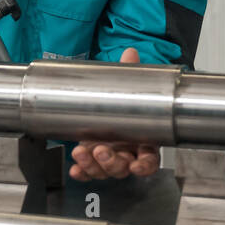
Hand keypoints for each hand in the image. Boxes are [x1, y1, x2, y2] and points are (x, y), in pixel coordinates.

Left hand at [69, 47, 160, 180]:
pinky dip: (82, 171)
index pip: (149, 160)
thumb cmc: (126, 103)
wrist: (111, 106)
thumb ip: (130, 73)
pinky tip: (75, 169)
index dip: (144, 165)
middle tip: (101, 151)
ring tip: (82, 153)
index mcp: (143, 141)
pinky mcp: (93, 161)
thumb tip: (130, 53)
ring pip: (105, 170)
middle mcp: (128, 153)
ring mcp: (110, 158)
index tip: (137, 165)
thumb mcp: (127, 89)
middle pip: (123, 167)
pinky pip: (89, 172)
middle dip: (112, 162)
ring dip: (93, 165)